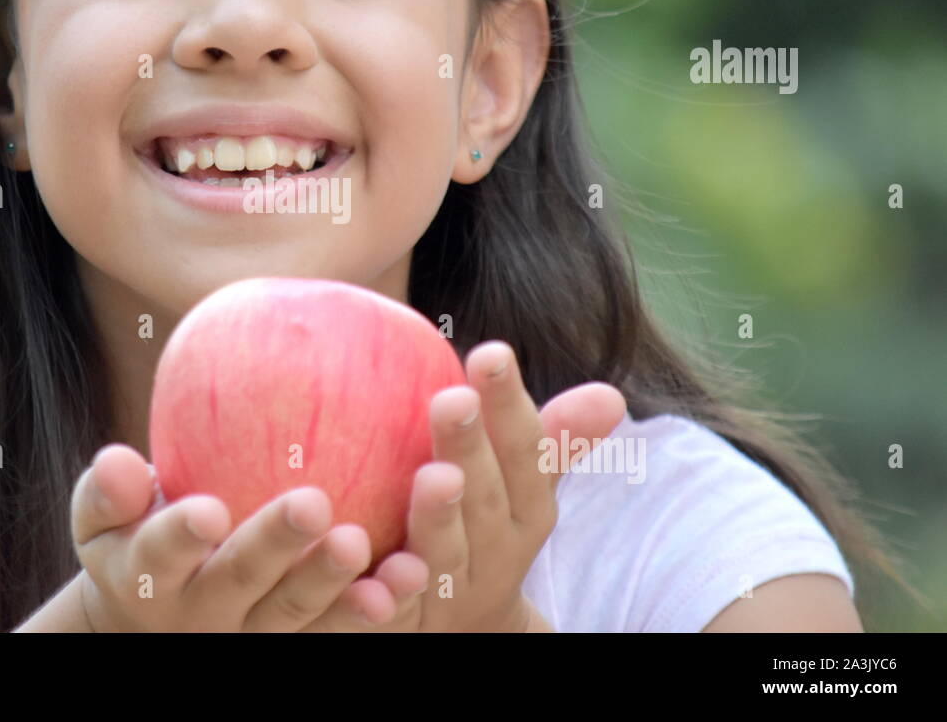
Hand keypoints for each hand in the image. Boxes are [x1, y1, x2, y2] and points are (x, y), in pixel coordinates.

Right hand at [71, 444, 431, 630]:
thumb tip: (116, 460)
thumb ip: (108, 492)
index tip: (208, 510)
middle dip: (278, 549)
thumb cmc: (134, 540)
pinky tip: (416, 575)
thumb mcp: (104, 523)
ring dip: (344, 591)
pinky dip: (374, 610)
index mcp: (150, 577)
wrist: (153, 626)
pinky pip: (336, 631)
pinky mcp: (294, 646)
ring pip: (301, 618)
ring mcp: (252, 638)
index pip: (160, 555)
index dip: (180, 536)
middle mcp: (204, 614)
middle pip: (243, 584)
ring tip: (391, 560)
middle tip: (317, 506)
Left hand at [354, 340, 626, 631]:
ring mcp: (449, 593)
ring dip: (438, 518)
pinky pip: (394, 613)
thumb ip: (551, 440)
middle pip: (483, 500)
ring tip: (434, 476)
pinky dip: (387, 597)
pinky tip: (376, 574)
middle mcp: (494, 554)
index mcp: (525, 512)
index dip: (509, 406)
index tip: (491, 353)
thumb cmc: (481, 530)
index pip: (524, 453)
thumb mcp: (518, 489)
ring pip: (443, 556)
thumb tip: (612, 395)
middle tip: (454, 400)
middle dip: (470, 450)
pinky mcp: (402, 625)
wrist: (462, 634)